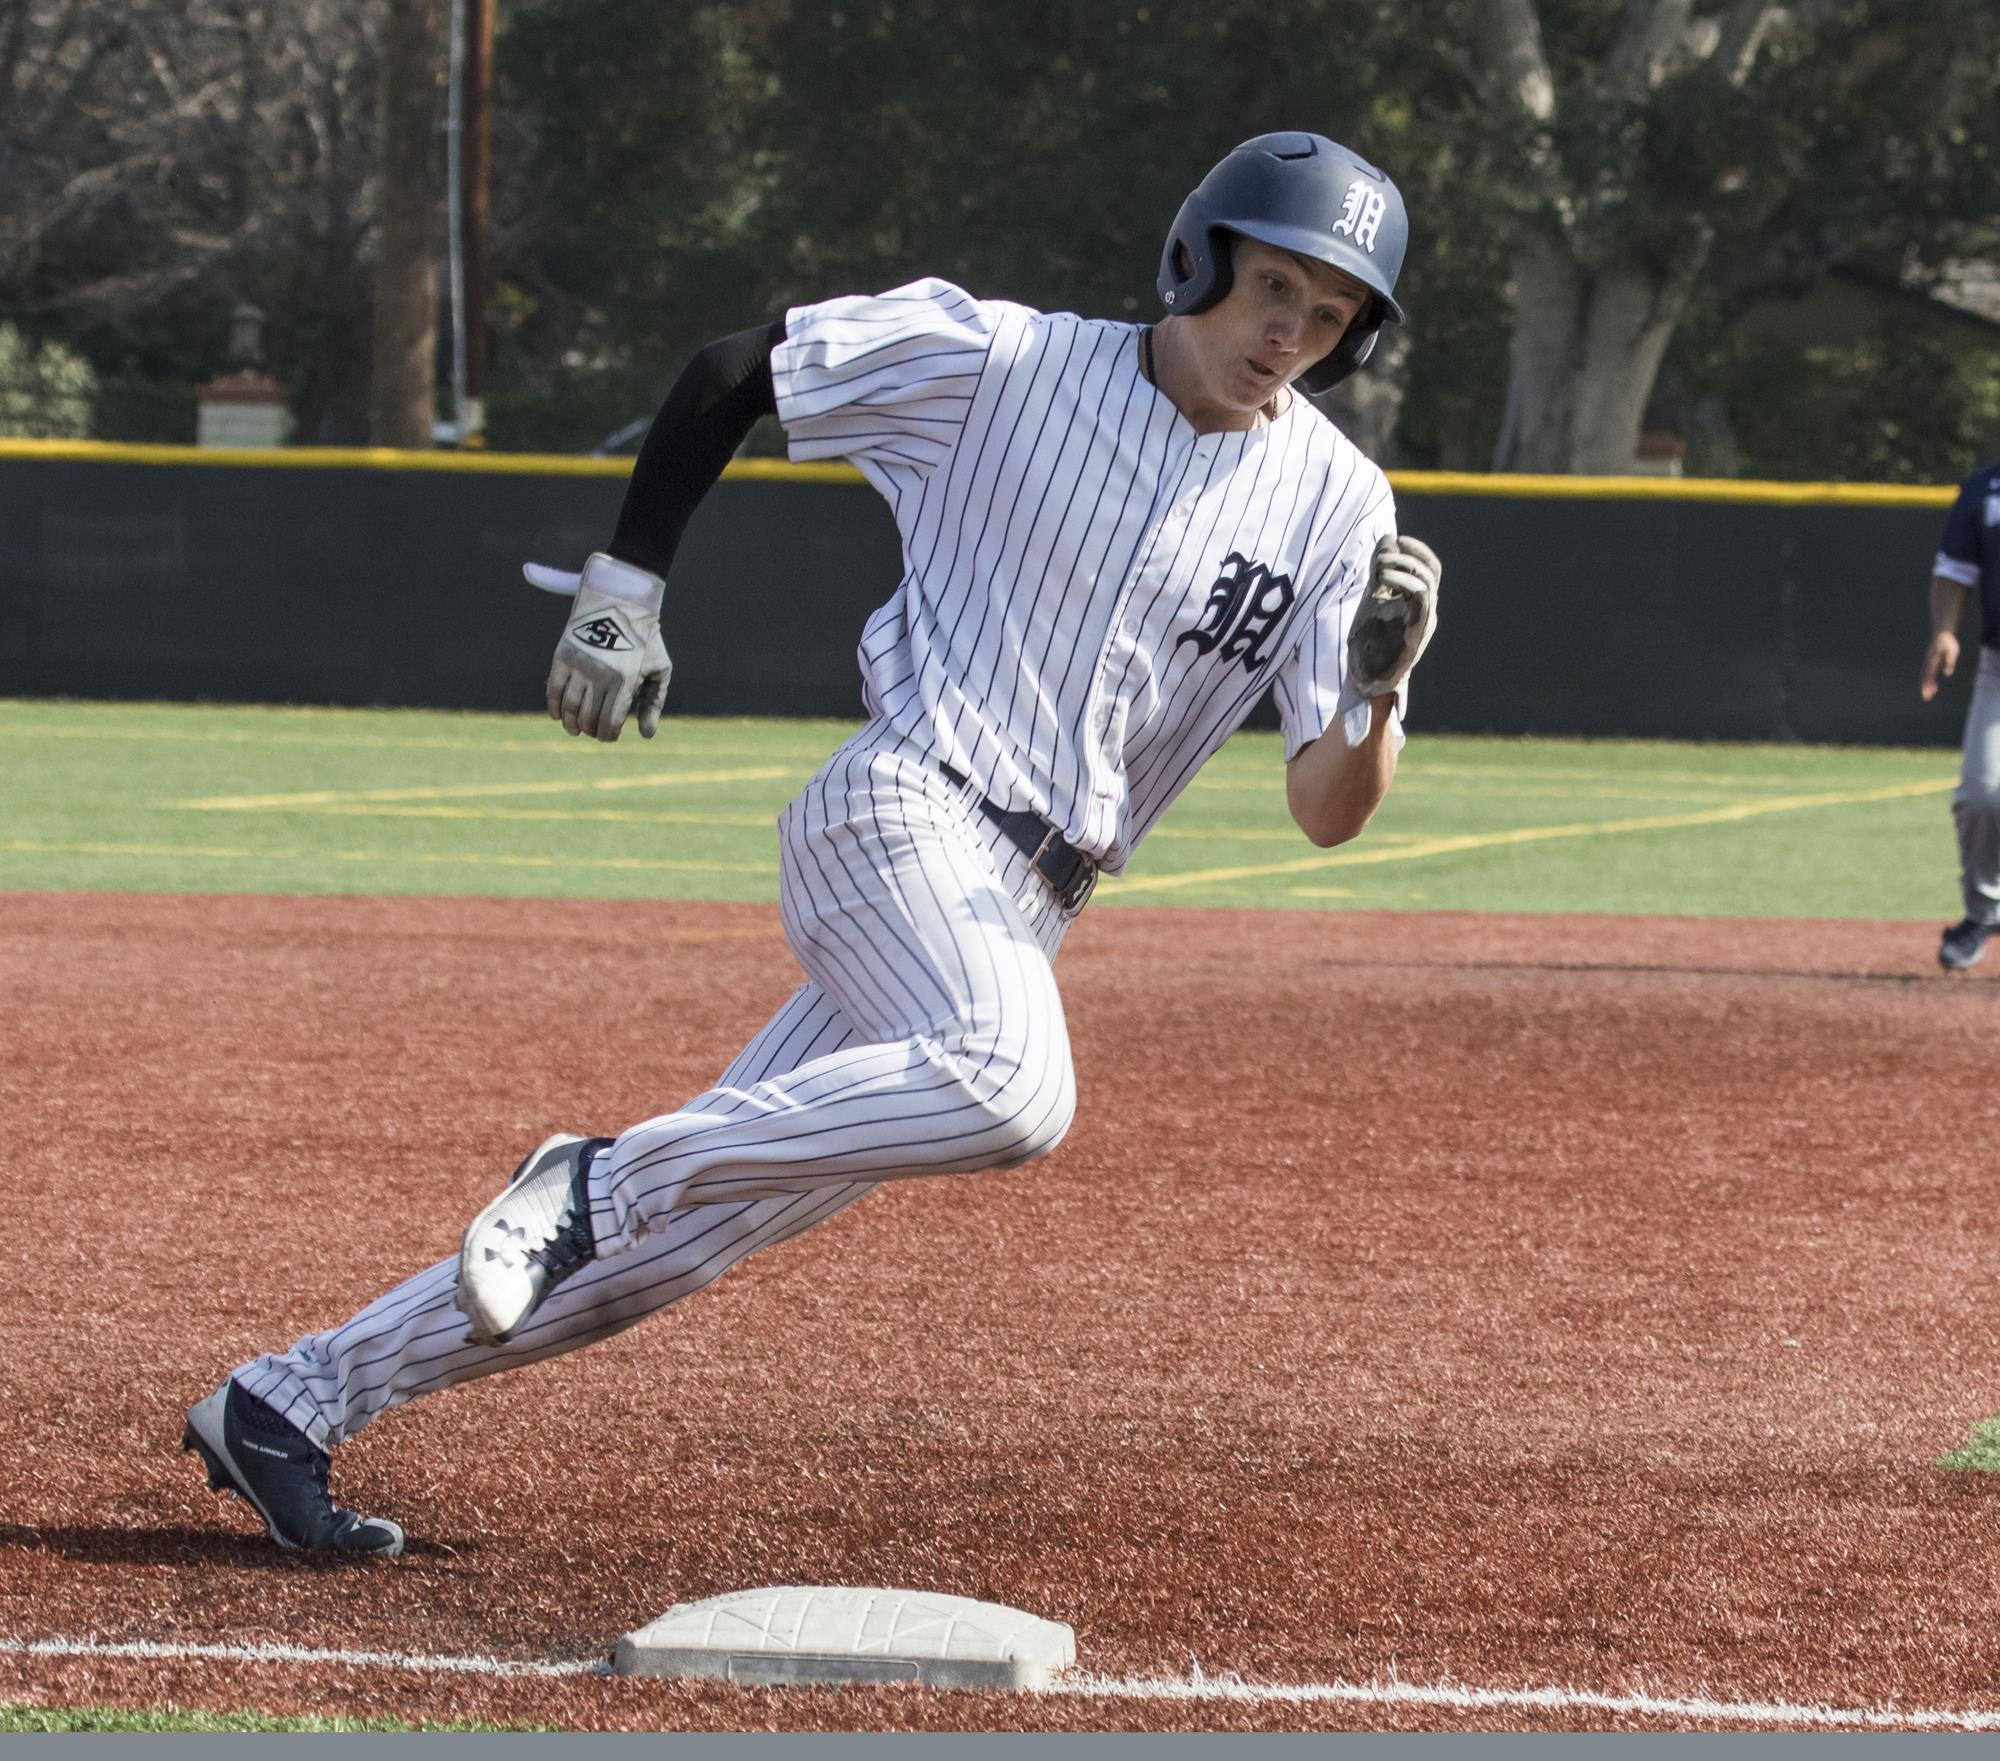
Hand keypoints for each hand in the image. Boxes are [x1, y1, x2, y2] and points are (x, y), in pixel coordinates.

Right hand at [530, 552, 671, 739]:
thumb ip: (654, 703)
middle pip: (588, 717)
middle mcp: (600, 676)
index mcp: (624, 682)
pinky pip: (553, 689)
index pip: (610, 721)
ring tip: (575, 729)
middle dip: (591, 730)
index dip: (608, 735)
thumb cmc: (645, 638)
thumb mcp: (659, 669)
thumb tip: (646, 734)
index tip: (610, 736)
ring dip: (571, 724)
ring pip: (569, 707)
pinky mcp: (563, 656)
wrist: (621, 600)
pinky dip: (553, 706)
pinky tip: (557, 715)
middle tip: (594, 732)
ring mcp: (579, 666)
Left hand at [1346, 534, 1441, 696]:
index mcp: (1417, 601)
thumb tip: (1387, 538)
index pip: (1429, 567)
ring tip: (1378, 570)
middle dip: (1409, 556)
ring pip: (1428, 584)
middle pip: (1432, 572)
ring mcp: (1424, 622)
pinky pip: (1422, 602)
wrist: (1367, 679)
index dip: (1418, 549)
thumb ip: (1379, 572)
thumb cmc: (1370, 643)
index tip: (1397, 539)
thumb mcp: (1372, 598)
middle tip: (1381, 557)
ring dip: (1403, 569)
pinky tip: (1382, 581)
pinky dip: (1404, 584)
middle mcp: (1426, 610)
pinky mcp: (1418, 633)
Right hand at [1921, 630, 1959, 702]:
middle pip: (1925, 677)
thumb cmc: (1948, 642)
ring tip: (1928, 696)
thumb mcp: (1952, 651)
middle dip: (1926, 688)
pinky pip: (1927, 674)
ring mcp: (1928, 663)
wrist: (1942, 634)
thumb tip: (1947, 673)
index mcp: (1932, 660)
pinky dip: (1929, 682)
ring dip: (1926, 686)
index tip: (1930, 692)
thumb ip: (1950, 661)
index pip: (1929, 674)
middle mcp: (1928, 662)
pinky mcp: (1930, 663)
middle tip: (1927, 698)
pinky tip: (1933, 688)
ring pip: (1925, 676)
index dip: (1929, 683)